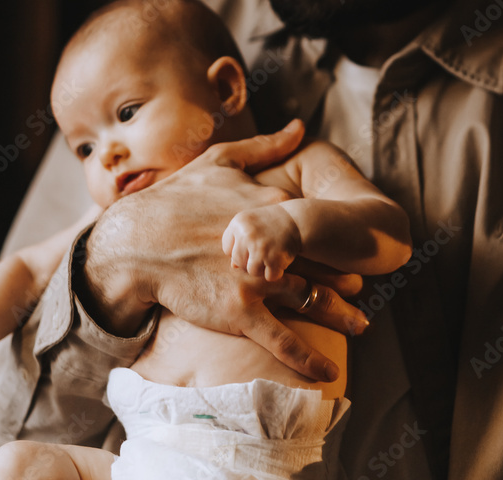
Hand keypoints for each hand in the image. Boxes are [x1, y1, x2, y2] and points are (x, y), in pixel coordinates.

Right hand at [80, 120, 367, 380]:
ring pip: (314, 300)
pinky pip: (283, 341)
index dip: (337, 236)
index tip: (353, 244)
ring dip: (342, 315)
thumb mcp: (221, 160)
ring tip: (361, 324)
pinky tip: (329, 374)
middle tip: (366, 287)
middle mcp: (271, 244)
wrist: (136, 242)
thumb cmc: (176, 198)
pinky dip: (309, 360)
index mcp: (270, 207)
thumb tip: (300, 127)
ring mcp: (257, 279)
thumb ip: (266, 147)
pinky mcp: (241, 311)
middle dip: (348, 277)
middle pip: (324, 263)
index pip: (316, 224)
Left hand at [223, 205, 301, 280]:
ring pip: (252, 271)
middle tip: (263, 251)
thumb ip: (238, 242)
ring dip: (262, 268)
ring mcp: (260, 247)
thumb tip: (233, 266)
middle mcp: (247, 234)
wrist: (296, 220)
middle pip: (238, 262)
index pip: (227, 249)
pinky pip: (268, 277)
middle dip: (250, 261)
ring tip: (271, 255)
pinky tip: (280, 259)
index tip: (251, 244)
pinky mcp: (274, 258)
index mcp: (238, 223)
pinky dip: (276, 272)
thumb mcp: (250, 225)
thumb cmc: (270, 223)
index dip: (239, 250)